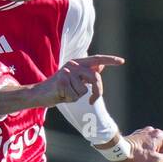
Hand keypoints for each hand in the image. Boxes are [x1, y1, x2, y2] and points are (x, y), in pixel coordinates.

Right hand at [0, 54, 123, 112]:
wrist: (40, 94)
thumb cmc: (60, 89)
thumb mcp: (75, 80)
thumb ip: (88, 73)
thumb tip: (101, 66)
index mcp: (77, 63)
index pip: (96, 59)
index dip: (110, 60)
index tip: (122, 61)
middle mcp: (73, 64)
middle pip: (95, 78)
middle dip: (98, 92)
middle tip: (93, 101)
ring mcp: (67, 72)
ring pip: (84, 90)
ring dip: (77, 97)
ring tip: (67, 94)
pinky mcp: (62, 82)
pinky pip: (75, 96)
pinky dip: (70, 100)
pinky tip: (61, 96)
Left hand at [120, 126, 162, 161]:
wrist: (119, 150)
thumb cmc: (137, 156)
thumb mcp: (156, 160)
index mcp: (159, 136)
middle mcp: (152, 131)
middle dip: (162, 159)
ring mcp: (143, 133)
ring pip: (154, 147)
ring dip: (154, 159)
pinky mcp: (136, 137)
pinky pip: (146, 146)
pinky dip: (147, 154)